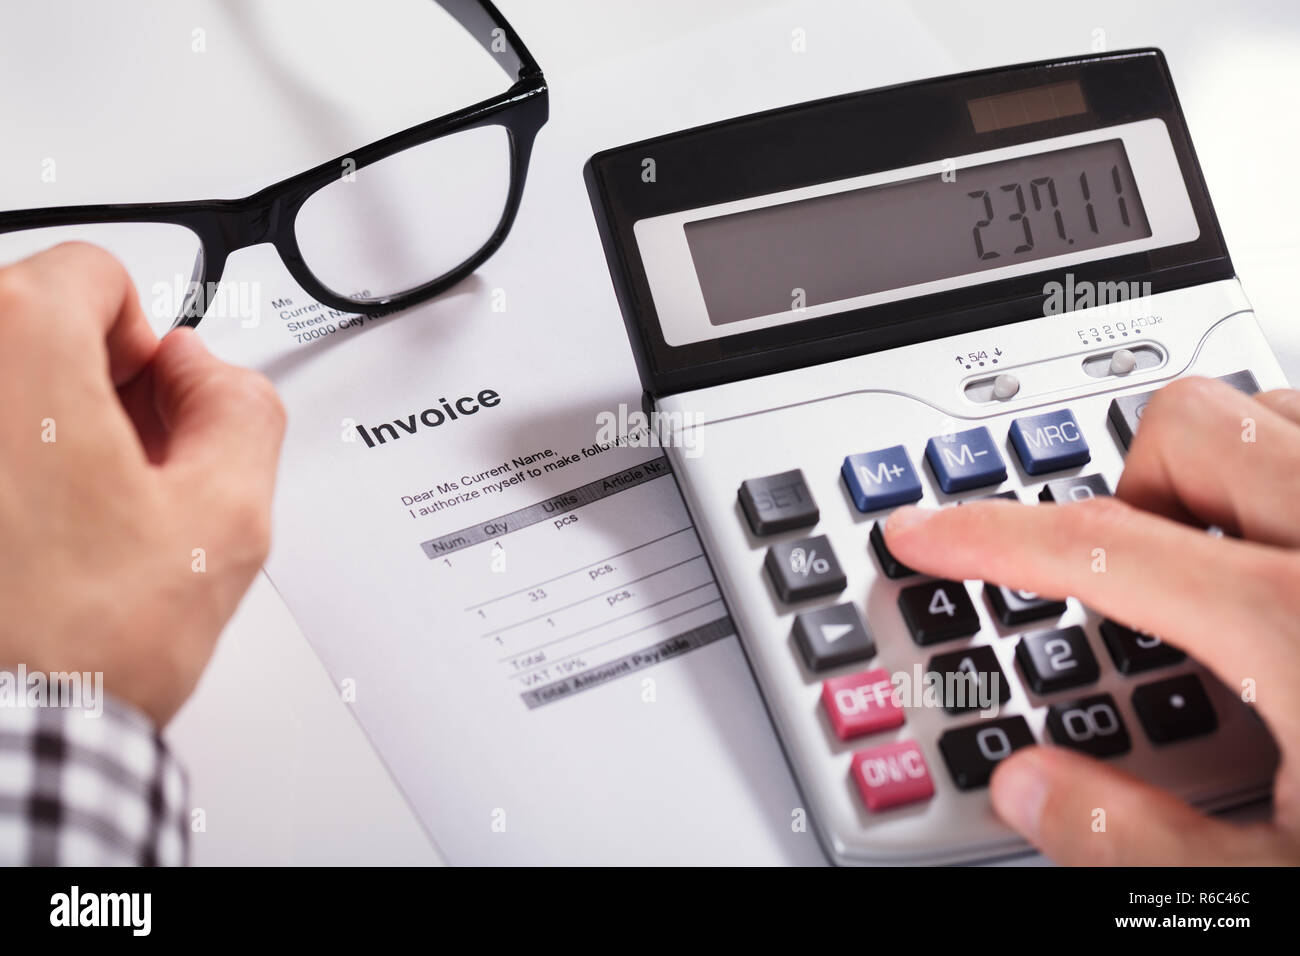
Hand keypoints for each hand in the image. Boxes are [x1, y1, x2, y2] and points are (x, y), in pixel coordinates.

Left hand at [0, 243, 284, 724]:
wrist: (2, 738)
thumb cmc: (80, 644)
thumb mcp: (228, 514)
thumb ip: (242, 405)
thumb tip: (203, 377)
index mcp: (17, 347)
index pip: (94, 274)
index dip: (146, 344)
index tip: (153, 403)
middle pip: (32, 324)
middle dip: (92, 385)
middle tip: (126, 473)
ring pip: (4, 391)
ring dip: (43, 429)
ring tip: (76, 520)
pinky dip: (12, 470)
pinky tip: (29, 540)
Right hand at [883, 376, 1299, 864]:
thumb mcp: (1278, 881)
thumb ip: (1133, 836)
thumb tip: (1030, 790)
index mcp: (1297, 626)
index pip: (1094, 549)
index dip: (984, 539)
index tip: (923, 533)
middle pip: (1186, 430)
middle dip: (1127, 490)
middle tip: (1126, 577)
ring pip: (1271, 410)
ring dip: (1218, 466)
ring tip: (1210, 554)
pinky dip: (1284, 467)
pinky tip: (1278, 546)